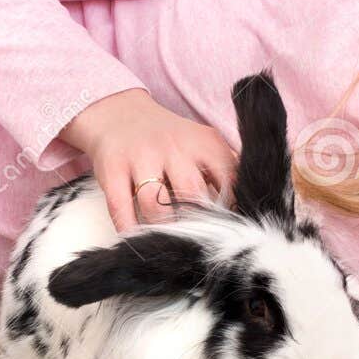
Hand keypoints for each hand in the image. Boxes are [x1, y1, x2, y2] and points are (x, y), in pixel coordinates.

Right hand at [60, 88, 238, 232]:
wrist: (118, 113)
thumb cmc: (169, 140)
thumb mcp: (201, 145)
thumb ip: (224, 172)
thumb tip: (246, 211)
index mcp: (204, 143)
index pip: (228, 180)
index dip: (231, 210)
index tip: (232, 232)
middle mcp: (173, 147)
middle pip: (192, 194)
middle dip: (197, 224)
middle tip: (198, 245)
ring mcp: (140, 157)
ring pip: (156, 207)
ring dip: (162, 231)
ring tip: (168, 245)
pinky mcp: (112, 169)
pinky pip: (121, 208)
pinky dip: (130, 230)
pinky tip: (137, 241)